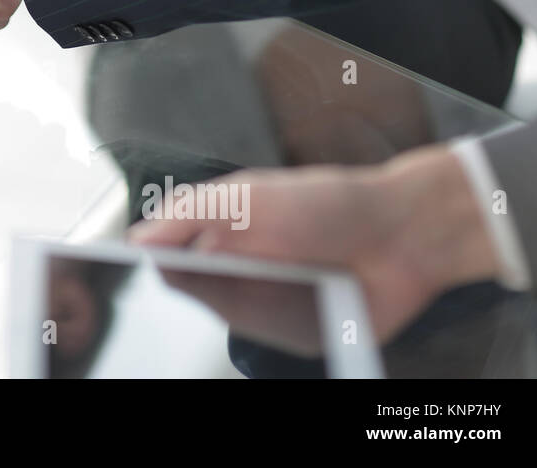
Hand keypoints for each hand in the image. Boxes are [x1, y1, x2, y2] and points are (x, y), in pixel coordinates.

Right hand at [127, 146, 501, 341]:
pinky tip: (308, 298)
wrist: (404, 233)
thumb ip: (189, 213)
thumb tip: (137, 240)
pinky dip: (280, 326)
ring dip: (249, 301)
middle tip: (239, 261)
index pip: (165, 254)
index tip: (132, 266)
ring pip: (230, 318)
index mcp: (217, 233)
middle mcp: (236, 270)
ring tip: (291, 270)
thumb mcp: (248, 195)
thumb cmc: (327, 202)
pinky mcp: (296, 335)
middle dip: (208, 282)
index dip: (149, 262)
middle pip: (193, 292)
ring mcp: (266, 305)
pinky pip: (270, 341)